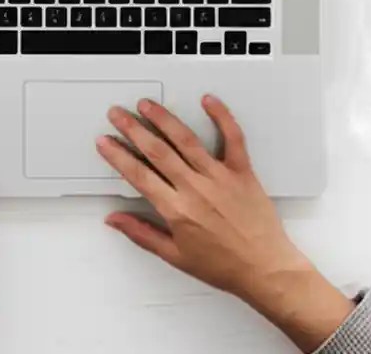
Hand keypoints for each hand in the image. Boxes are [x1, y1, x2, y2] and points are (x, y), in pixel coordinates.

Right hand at [97, 96, 353, 352]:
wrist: (265, 269)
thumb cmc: (224, 266)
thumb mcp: (175, 256)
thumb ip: (142, 233)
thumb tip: (114, 220)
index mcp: (177, 210)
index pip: (139, 175)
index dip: (118, 156)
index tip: (105, 141)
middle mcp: (196, 189)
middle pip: (157, 151)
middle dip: (133, 129)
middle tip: (118, 114)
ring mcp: (220, 177)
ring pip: (186, 140)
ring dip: (164, 119)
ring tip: (147, 105)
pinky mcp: (242, 172)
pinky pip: (233, 138)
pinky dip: (222, 117)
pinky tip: (208, 101)